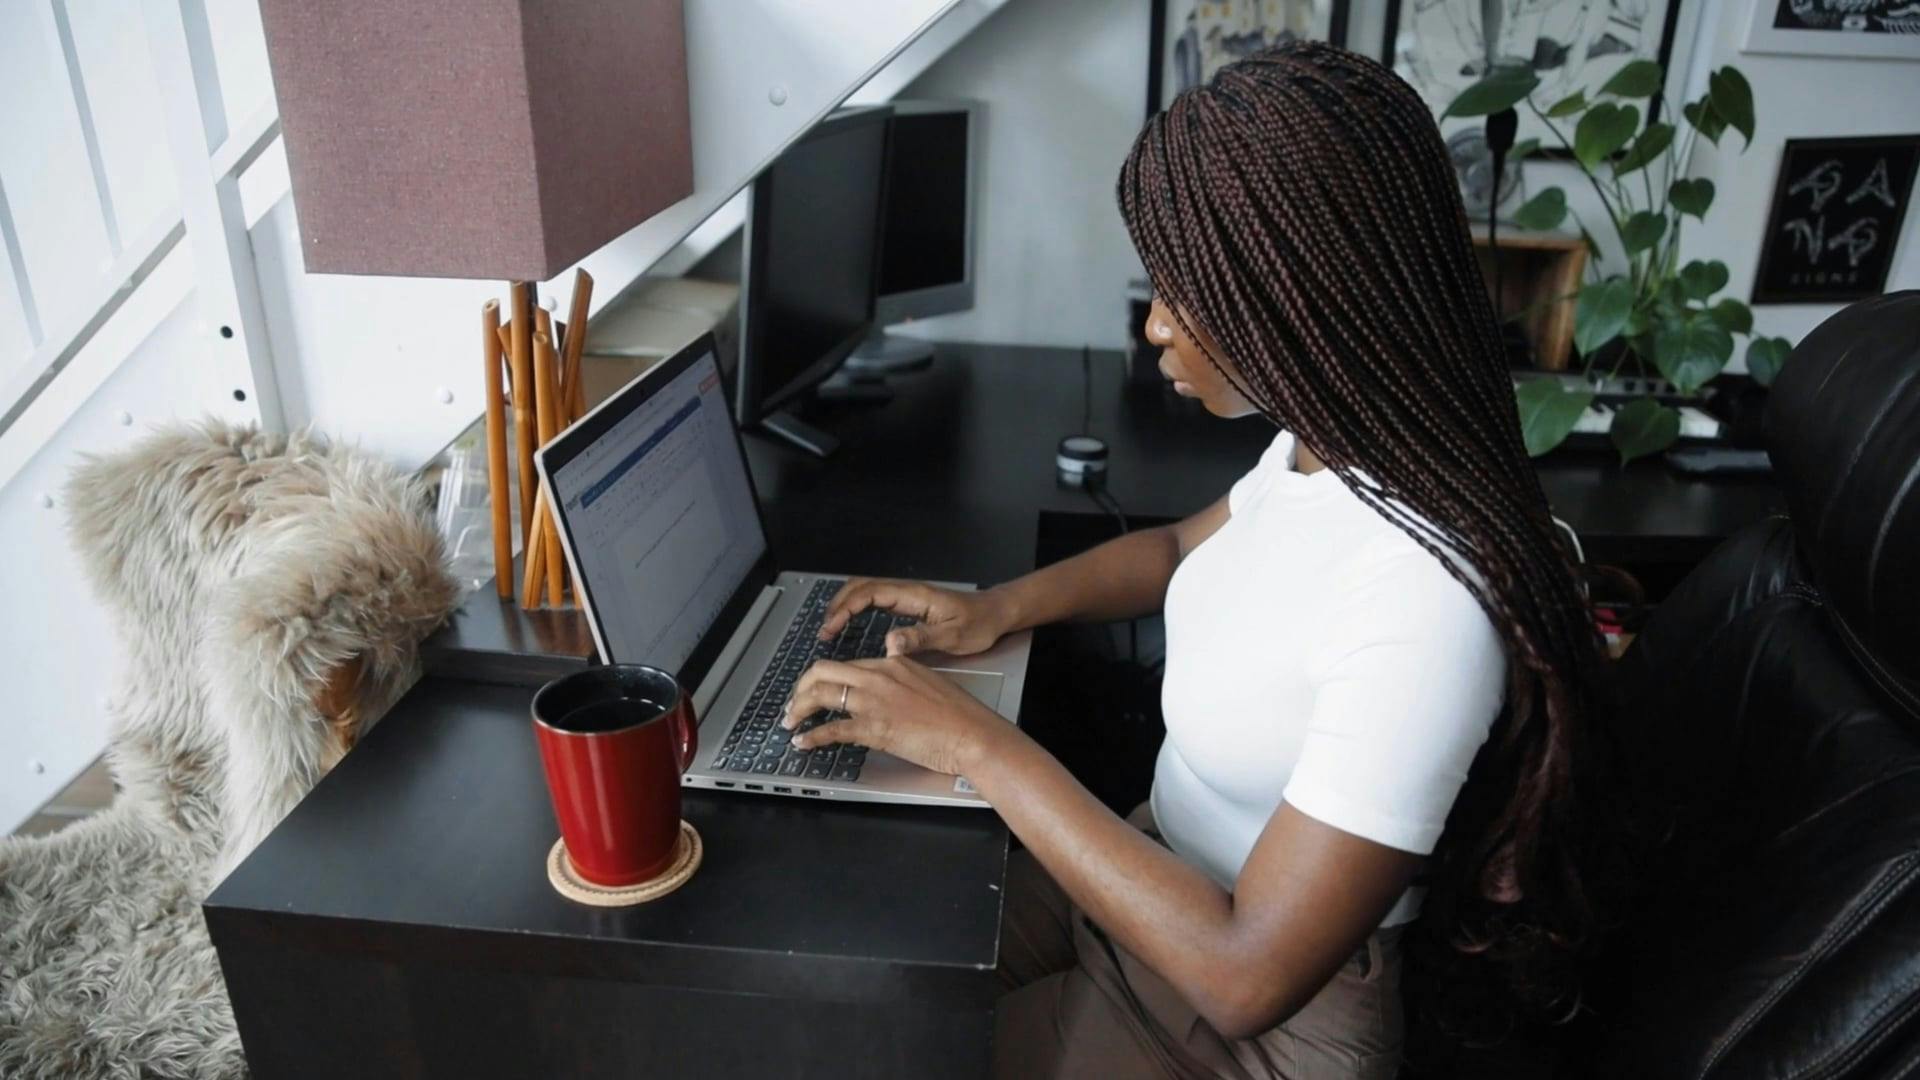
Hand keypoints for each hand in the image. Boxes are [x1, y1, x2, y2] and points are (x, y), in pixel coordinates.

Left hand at [782, 656, 1017, 777]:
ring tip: (791, 722)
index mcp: (893, 663)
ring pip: (820, 695)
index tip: (816, 691)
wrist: (973, 734)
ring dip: (798, 709)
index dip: (824, 679)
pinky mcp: (873, 728)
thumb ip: (905, 676)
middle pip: (822, 671)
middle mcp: (878, 676)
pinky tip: (802, 743)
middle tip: (794, 704)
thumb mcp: (929, 682)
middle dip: (801, 688)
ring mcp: (874, 701)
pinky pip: (831, 729)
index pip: (846, 665)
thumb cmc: (959, 715)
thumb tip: (893, 671)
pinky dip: (811, 737)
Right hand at [817, 578, 1014, 657]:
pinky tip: (849, 623)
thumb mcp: (953, 637)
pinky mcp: (908, 604)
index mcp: (914, 596)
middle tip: (823, 631)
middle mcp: (906, 591)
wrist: (994, 614)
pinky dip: (855, 608)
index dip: (846, 609)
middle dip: (837, 606)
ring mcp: (906, 596)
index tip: (831, 629)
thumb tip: (890, 643)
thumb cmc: (978, 624)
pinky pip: (874, 599)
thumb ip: (921, 639)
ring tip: (829, 628)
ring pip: (865, 591)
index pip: (869, 593)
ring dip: (844, 605)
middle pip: (860, 587)